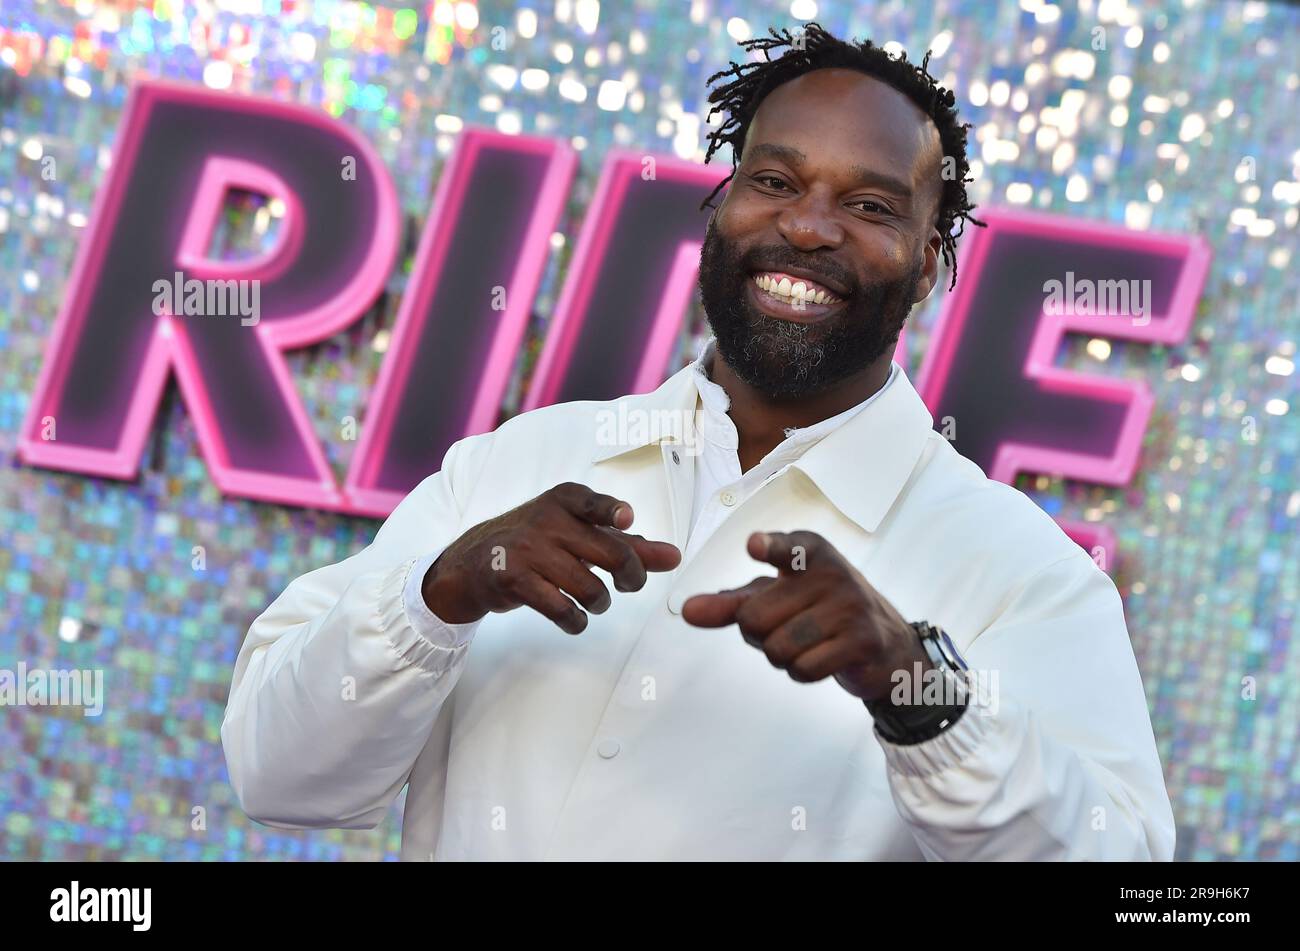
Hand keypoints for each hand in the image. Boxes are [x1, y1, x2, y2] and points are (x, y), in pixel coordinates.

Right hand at [422, 482, 680, 634]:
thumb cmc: (538, 542)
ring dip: (600, 604)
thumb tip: (672, 557)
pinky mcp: (514, 580)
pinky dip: (576, 621)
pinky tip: (575, 618)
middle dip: (631, 578)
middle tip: (629, 586)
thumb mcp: (578, 533)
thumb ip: (627, 544)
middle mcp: (547, 519)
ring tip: (594, 602)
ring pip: (590, 587)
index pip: (593, 503)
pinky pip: (561, 609)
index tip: (626, 519)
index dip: (611, 512)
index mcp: (565, 500)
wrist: (474, 561)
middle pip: (610, 554)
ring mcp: (528, 550)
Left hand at [680, 531, 927, 700]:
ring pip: (777, 648)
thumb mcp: (776, 597)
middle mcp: (832, 572)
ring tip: (804, 642)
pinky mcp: (862, 640)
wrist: (885, 642)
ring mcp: (850, 606)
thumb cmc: (818, 610)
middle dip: (758, 635)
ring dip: (780, 656)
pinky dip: (801, 671)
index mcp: (809, 551)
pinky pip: (803, 669)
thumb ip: (730, 604)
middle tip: (786, 626)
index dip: (769, 547)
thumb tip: (687, 611)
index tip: (755, 546)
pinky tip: (820, 658)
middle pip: (754, 619)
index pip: (786, 547)